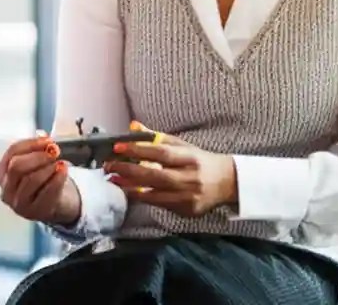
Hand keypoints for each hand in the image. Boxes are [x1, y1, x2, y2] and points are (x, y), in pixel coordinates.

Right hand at [0, 133, 80, 225]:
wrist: (54, 205)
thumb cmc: (42, 182)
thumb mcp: (37, 163)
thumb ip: (37, 148)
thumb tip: (42, 134)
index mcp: (3, 173)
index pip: (12, 152)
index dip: (31, 143)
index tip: (47, 140)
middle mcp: (6, 190)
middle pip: (17, 167)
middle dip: (37, 156)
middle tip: (54, 151)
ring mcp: (19, 204)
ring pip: (31, 180)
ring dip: (48, 168)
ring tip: (60, 162)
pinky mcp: (35, 212)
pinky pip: (46, 192)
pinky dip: (57, 179)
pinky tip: (63, 171)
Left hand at [103, 133, 236, 217]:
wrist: (227, 183)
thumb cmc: (200, 161)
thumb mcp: (182, 145)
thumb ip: (157, 138)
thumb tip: (134, 126)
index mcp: (190, 158)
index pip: (161, 153)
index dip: (139, 149)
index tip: (118, 147)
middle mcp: (190, 178)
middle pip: (156, 175)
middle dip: (129, 171)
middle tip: (110, 166)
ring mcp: (189, 197)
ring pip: (155, 194)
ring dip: (131, 187)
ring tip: (114, 180)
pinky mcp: (187, 210)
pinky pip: (160, 205)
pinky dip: (143, 198)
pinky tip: (130, 191)